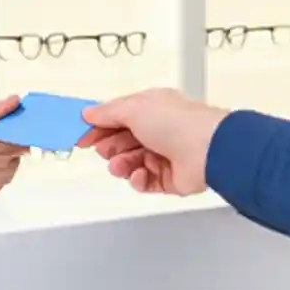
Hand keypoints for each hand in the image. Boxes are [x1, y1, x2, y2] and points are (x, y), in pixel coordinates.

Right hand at [78, 88, 229, 195]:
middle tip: (106, 149)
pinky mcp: (168, 179)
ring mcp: (163, 155)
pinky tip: (141, 174)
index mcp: (150, 109)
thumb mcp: (133, 107)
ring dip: (121, 166)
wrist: (207, 150)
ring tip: (123, 165)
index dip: (98, 127)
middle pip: (121, 143)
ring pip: (129, 165)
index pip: (116, 118)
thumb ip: (107, 112)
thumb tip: (89, 112)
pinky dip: (138, 180)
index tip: (82, 135)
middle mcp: (158, 131)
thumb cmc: (178, 122)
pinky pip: (143, 182)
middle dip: (109, 148)